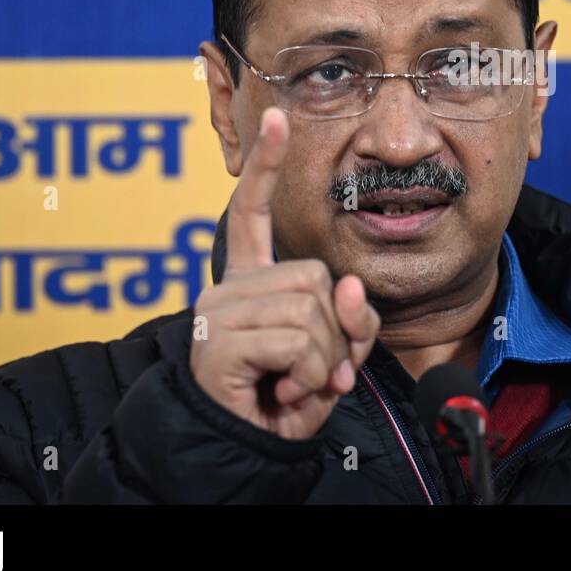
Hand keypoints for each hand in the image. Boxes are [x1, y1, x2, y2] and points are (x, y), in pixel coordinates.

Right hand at [190, 106, 380, 438]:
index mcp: (251, 282)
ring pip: (311, 309)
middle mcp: (228, 288)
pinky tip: (284, 392)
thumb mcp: (332, 356)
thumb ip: (350, 319)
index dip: (269, 166)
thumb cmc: (283, 402)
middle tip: (312, 369)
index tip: (280, 118)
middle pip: (316, 277)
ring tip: (295, 382)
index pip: (255, 213)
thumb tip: (348, 285)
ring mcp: (220, 312)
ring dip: (322, 359)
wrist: (241, 453)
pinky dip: (309, 376)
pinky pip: (298, 342)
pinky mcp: (220, 341)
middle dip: (335, 331)